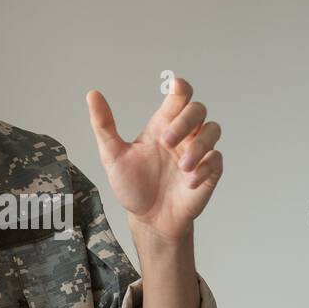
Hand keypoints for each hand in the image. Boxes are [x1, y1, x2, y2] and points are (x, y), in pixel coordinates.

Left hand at [86, 77, 222, 243]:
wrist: (148, 219)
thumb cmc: (133, 186)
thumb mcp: (112, 156)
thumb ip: (103, 125)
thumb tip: (92, 95)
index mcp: (161, 125)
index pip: (178, 97)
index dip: (180, 88)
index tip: (176, 89)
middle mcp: (182, 135)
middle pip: (197, 109)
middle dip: (185, 121)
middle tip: (167, 142)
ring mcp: (197, 153)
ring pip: (212, 130)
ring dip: (199, 144)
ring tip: (182, 165)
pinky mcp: (208, 173)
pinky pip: (216, 159)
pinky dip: (205, 167)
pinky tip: (189, 181)